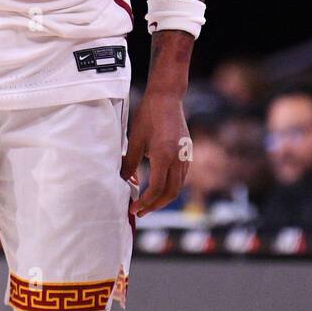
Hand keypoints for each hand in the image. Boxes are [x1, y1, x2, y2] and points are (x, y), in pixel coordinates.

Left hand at [120, 91, 189, 217]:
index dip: (145, 202)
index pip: (156, 188)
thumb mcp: (134, 139)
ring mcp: (185, 157)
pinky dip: (170, 187)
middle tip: (140, 212)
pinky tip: (159, 188)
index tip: (134, 208)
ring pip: (177, 187)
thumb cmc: (148, 116)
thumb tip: (124, 182)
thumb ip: (129, 163)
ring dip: (163, 199)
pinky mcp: (187, 153)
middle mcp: (178, 159)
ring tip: (148, 204)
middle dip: (154, 206)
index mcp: (164, 155)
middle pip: (170, 193)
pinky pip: (181, 177)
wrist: (167, 98)